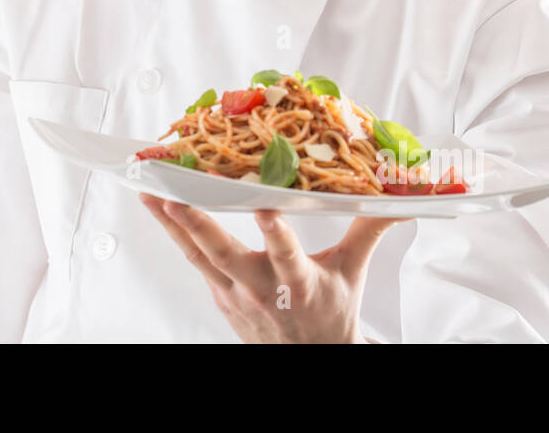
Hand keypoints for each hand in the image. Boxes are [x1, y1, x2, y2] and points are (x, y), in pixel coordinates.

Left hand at [139, 192, 406, 342]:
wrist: (310, 357)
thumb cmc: (330, 310)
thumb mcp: (352, 272)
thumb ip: (369, 229)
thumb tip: (399, 199)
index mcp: (298, 284)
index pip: (286, 254)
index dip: (274, 231)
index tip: (263, 205)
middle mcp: (261, 289)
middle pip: (225, 255)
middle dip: (198, 226)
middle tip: (175, 197)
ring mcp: (234, 293)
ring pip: (198, 255)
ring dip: (172, 224)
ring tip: (150, 191)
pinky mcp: (219, 294)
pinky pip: (194, 259)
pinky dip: (175, 233)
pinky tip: (158, 206)